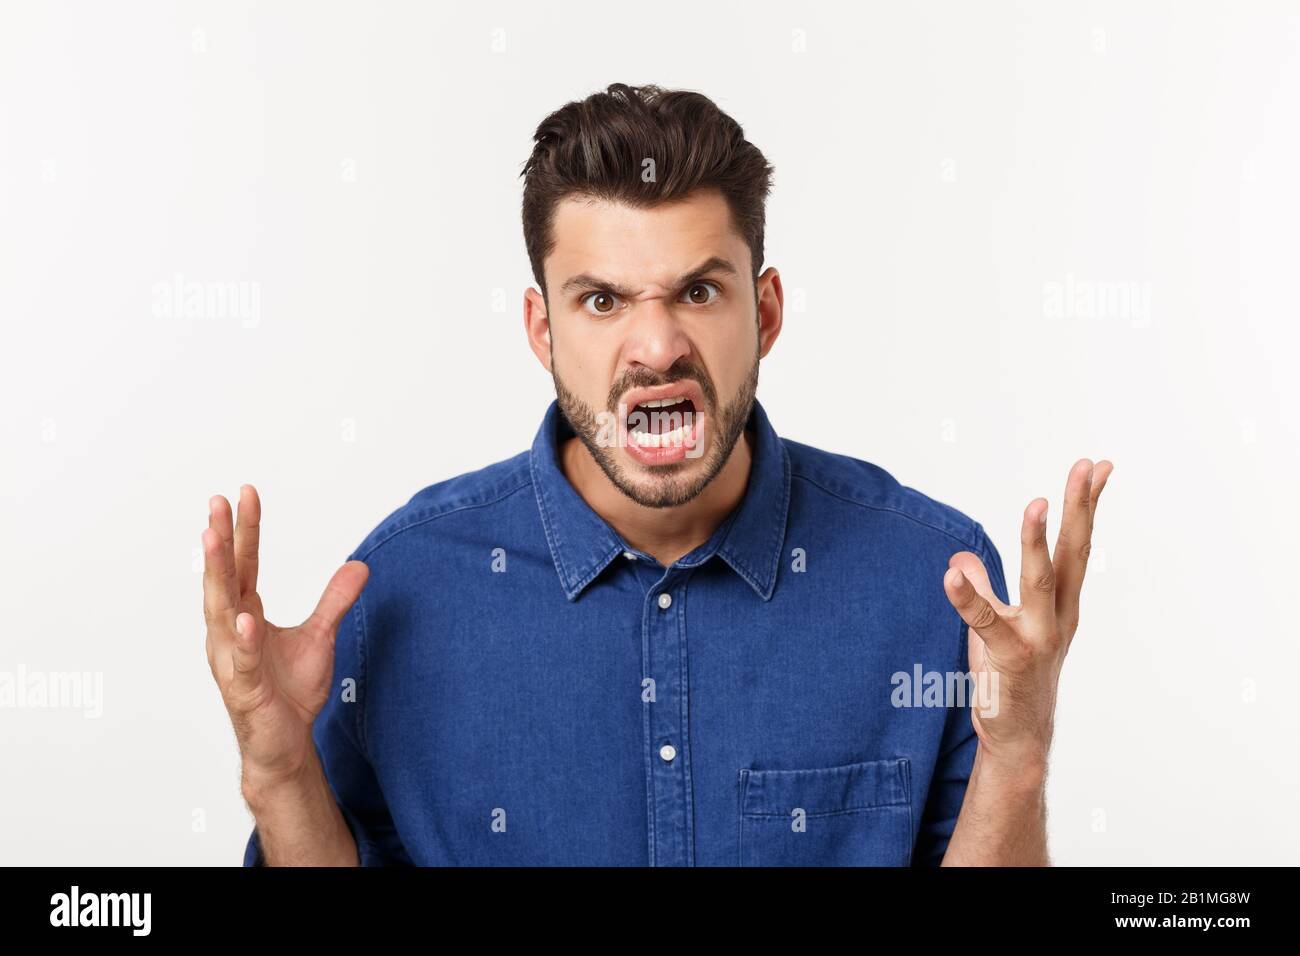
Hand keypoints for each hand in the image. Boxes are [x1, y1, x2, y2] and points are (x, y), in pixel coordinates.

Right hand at [202, 484, 368, 789]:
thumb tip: (359, 566)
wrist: (285, 744)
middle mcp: (230, 633)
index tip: (244, 493)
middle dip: (220, 540)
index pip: (242, 565)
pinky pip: (245, 660)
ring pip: (221, 610)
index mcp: (244, 616)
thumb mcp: (320, 636)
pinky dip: (245, 638)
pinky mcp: (245, 689)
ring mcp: (232, 660)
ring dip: (217, 574)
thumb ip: (335, 600)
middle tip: (217, 502)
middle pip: (223, 578)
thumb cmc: (290, 693)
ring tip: (214, 538)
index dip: (244, 531)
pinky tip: (246, 617)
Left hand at [942, 458, 1112, 768]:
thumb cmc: (1009, 679)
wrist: (1018, 739)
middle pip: (1073, 553)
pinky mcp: (1010, 659)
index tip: (1099, 466)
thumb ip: (983, 590)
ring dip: (1036, 542)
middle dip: (1080, 508)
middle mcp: (1057, 617)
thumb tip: (962, 559)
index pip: (1076, 546)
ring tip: (1036, 504)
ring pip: (1039, 582)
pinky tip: (951, 574)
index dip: (1086, 506)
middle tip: (1089, 466)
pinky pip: (985, 622)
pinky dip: (968, 597)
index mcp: (1060, 604)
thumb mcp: (994, 627)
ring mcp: (1037, 639)